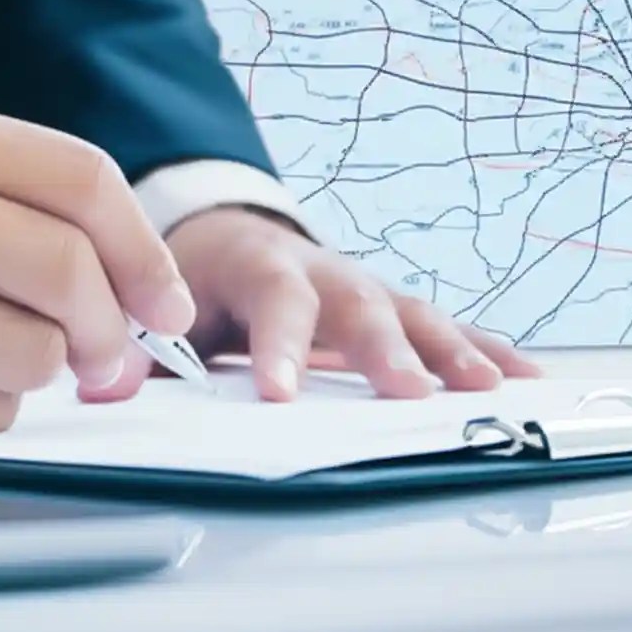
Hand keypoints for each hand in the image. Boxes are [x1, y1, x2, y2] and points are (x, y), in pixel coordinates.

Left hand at [80, 207, 539, 401]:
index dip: (279, 345)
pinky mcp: (394, 307)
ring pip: (413, 313)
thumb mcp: (163, 305)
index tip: (281, 393)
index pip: (272, 299)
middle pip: (359, 303)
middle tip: (406, 391)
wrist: (232, 237)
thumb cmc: (199, 281)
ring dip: (449, 352)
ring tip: (484, 389)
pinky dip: (484, 349)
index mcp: (257, 268)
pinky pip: (445, 325)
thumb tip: (111, 391)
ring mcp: (365, 287)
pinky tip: (521, 376)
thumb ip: (144, 349)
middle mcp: (323, 272)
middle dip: (385, 349)